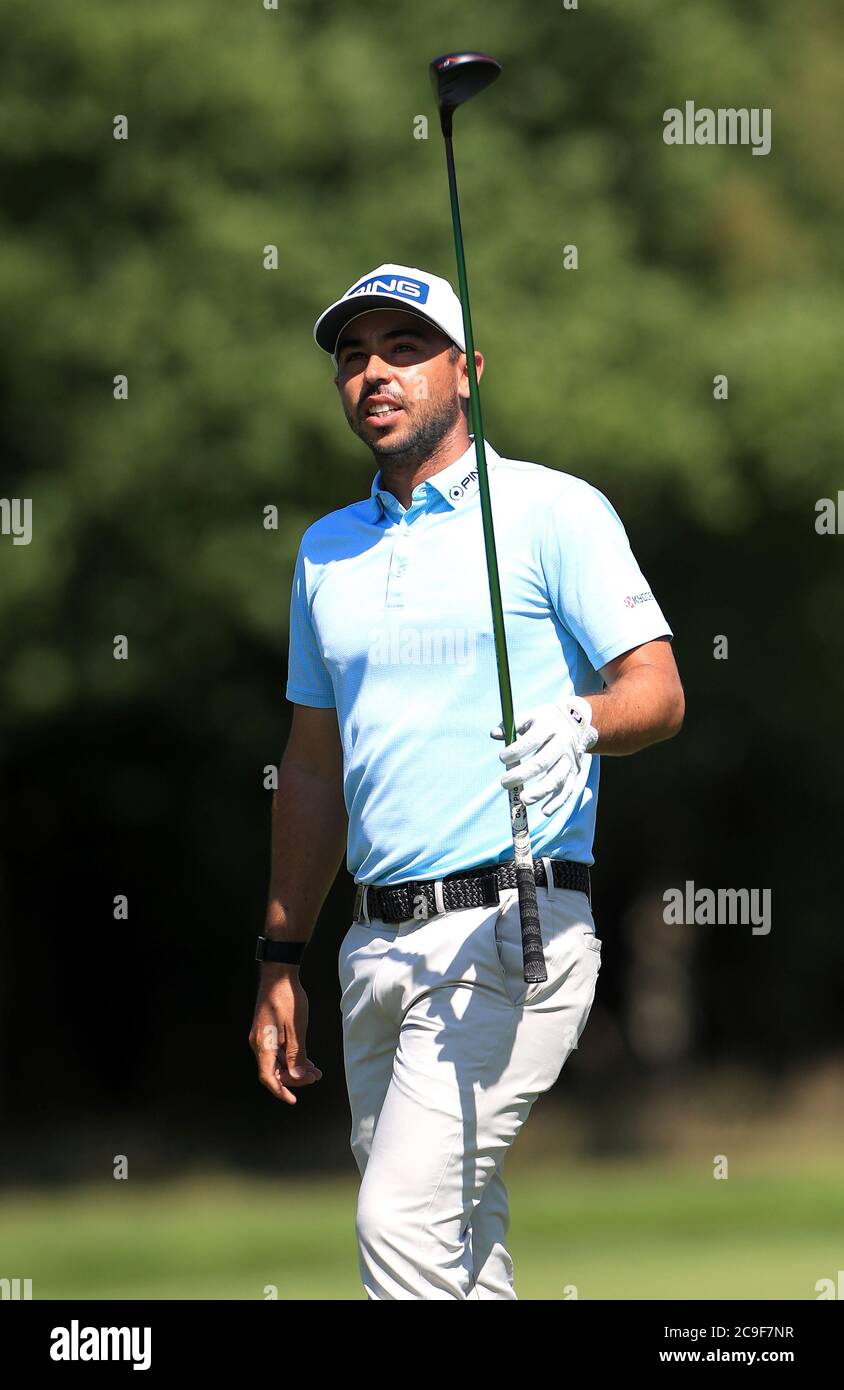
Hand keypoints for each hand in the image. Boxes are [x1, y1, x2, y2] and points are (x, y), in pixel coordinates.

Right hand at [248, 967, 322, 1104]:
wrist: (278, 974)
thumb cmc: (287, 998)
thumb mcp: (296, 1027)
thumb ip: (297, 1053)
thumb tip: (297, 1076)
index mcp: (263, 1045)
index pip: (268, 1077)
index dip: (280, 1091)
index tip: (293, 1100)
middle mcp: (259, 1044)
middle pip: (274, 1071)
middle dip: (294, 1078)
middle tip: (316, 1076)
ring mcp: (262, 1037)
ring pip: (278, 1062)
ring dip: (295, 1068)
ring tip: (315, 1070)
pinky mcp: (268, 1031)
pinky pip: (278, 1051)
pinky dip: (291, 1057)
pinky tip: (306, 1059)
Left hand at [490, 696, 597, 816]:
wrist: (576, 720)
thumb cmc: (545, 720)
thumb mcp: (530, 716)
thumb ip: (511, 724)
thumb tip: (494, 734)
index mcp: (549, 726)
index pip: (532, 740)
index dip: (516, 751)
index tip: (502, 758)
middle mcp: (562, 743)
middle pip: (543, 762)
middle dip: (522, 774)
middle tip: (504, 783)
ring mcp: (570, 759)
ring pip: (557, 778)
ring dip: (540, 792)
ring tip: (522, 800)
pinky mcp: (575, 771)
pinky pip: (568, 790)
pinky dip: (557, 802)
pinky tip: (544, 811)